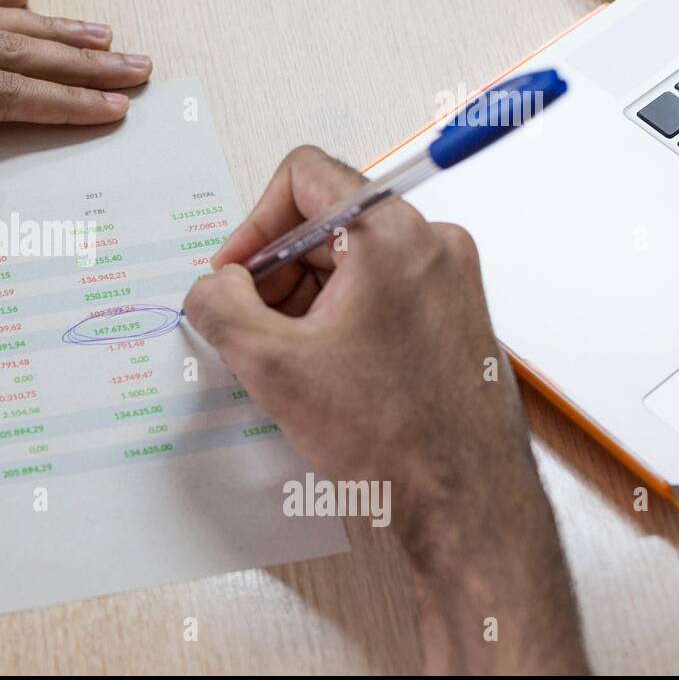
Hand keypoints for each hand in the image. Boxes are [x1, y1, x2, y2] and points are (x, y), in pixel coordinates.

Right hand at [183, 146, 586, 672]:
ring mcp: (449, 279)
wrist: (467, 504)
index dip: (253, 222)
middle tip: (248, 325)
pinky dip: (338, 315)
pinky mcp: (454, 314)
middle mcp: (431, 244)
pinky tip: (319, 369)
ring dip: (303, 297)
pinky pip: (379, 290)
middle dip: (274, 270)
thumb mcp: (271, 366)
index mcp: (392, 235)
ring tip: (284, 357)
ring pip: (351, 259)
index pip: (305, 175)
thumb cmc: (393, 437)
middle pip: (325, 221)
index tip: (235, 273)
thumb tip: (210, 289)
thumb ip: (219, 308)